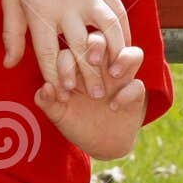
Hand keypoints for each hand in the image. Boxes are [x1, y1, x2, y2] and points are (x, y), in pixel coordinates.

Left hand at [2, 0, 130, 93]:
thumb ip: (11, 32)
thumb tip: (10, 64)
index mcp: (38, 9)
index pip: (47, 52)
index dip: (56, 76)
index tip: (63, 94)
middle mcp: (65, 4)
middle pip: (79, 48)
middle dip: (88, 75)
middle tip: (96, 97)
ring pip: (107, 32)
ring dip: (113, 57)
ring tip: (116, 76)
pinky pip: (119, 13)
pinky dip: (125, 33)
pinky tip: (126, 48)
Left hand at [34, 36, 146, 159]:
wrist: (98, 143)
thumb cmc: (74, 122)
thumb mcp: (57, 114)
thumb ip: (47, 102)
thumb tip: (44, 88)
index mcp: (76, 68)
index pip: (70, 50)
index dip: (67, 62)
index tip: (67, 84)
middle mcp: (99, 67)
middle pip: (101, 40)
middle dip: (96, 45)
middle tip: (93, 61)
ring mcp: (119, 78)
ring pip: (130, 52)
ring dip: (123, 58)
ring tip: (113, 74)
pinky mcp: (134, 93)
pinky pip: (137, 84)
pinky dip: (128, 93)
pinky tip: (114, 106)